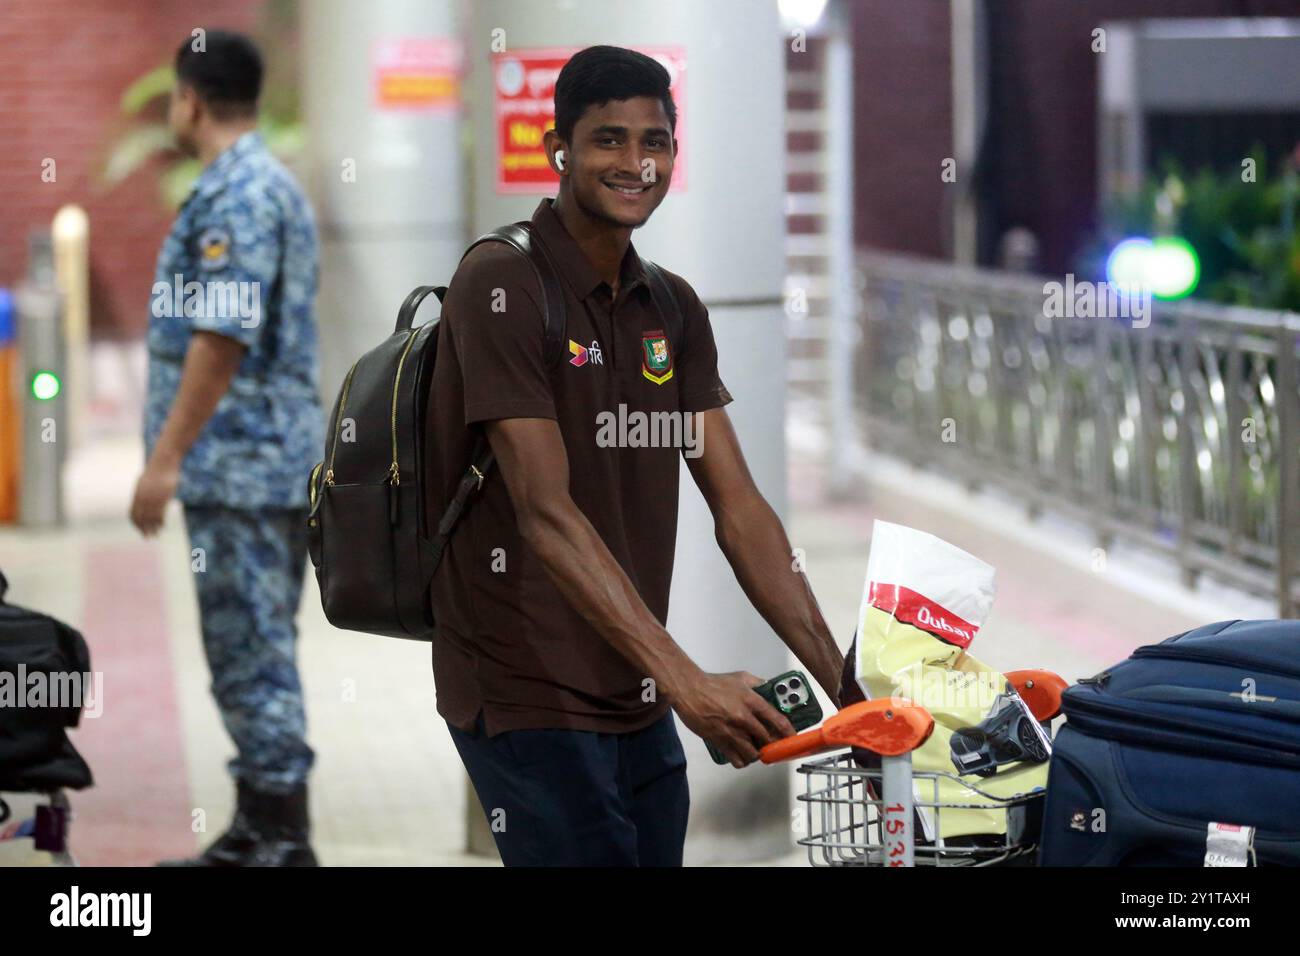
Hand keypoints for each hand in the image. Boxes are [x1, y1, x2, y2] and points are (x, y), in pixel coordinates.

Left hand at [130, 460, 179, 536]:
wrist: (164, 460)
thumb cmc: (155, 471)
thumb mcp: (145, 482)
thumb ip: (142, 493)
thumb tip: (140, 502)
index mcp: (137, 494)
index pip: (133, 513)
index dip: (136, 523)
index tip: (140, 530)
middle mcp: (144, 497)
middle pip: (142, 518)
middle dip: (144, 529)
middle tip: (147, 538)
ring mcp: (154, 496)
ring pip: (152, 517)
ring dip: (153, 528)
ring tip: (156, 535)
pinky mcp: (164, 495)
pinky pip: (161, 512)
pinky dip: (161, 521)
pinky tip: (163, 526)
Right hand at [669, 669, 796, 768]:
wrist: (689, 690)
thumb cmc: (714, 683)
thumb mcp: (741, 677)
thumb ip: (758, 683)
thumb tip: (770, 688)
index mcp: (752, 701)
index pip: (778, 720)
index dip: (788, 732)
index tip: (791, 737)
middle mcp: (744, 718)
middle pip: (767, 740)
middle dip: (772, 744)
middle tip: (772, 744)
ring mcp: (731, 731)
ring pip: (753, 754)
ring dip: (757, 754)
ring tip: (756, 750)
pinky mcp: (719, 741)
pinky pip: (736, 759)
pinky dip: (742, 761)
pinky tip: (742, 755)